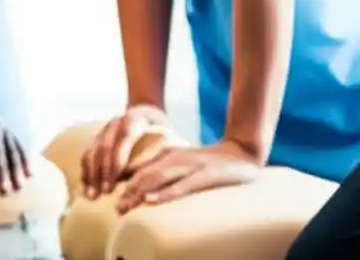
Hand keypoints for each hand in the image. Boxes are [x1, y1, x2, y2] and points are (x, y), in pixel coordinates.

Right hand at [81, 103, 166, 198]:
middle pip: (106, 145)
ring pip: (93, 151)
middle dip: (104, 171)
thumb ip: (155, 156)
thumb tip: (146, 182)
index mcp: (136, 117)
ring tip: (93, 196)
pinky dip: (86, 174)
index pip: (124, 136)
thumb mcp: (165, 139)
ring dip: (92, 175)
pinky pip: (87, 156)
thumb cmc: (162, 133)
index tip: (118, 179)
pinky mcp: (95, 139)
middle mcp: (116, 122)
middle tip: (106, 192)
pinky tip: (87, 190)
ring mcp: (104, 129)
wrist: (148, 117)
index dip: (118, 158)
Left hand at [114, 139, 260, 213]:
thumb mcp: (186, 161)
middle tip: (117, 208)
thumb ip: (166, 167)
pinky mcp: (208, 174)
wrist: (245, 151)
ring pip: (160, 177)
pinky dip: (167, 192)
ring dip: (140, 192)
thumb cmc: (213, 161)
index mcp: (172, 154)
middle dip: (129, 191)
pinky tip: (153, 200)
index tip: (114, 199)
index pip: (143, 168)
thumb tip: (141, 185)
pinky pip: (185, 184)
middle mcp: (180, 158)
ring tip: (126, 206)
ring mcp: (194, 165)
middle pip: (147, 173)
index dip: (126, 183)